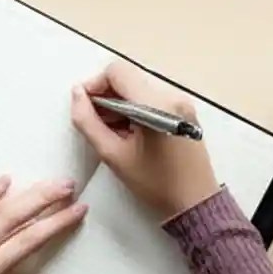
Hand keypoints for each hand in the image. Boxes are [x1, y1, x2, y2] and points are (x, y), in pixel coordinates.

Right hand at [70, 61, 219, 218]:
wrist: (195, 202)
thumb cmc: (156, 184)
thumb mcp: (114, 155)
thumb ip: (88, 122)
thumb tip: (77, 95)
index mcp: (156, 104)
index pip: (117, 71)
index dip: (94, 84)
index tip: (84, 105)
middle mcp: (172, 95)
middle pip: (128, 77)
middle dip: (106, 95)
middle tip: (96, 122)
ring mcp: (181, 101)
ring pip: (138, 87)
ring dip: (119, 103)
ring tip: (112, 131)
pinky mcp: (183, 110)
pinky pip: (151, 97)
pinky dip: (134, 108)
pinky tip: (128, 131)